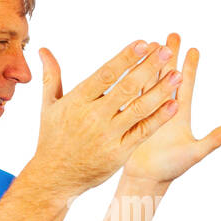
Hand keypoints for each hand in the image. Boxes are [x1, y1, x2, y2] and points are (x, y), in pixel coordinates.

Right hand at [27, 40, 184, 198]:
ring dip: (161, 90)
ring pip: (139, 108)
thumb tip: (43, 50)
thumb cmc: (52, 138)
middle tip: (167, 50)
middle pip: (127, 87)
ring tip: (177, 74)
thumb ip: (51, 76)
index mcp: (77, 101)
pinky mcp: (119, 152)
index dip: (126, 58)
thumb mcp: (49, 106)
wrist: (55, 177)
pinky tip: (174, 104)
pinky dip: (159, 118)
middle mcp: (94, 116)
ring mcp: (108, 135)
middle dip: (149, 67)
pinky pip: (143, 131)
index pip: (106, 74)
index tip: (144, 43)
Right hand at [122, 33, 220, 183]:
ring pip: (150, 80)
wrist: (146, 179)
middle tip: (172, 34)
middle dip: (170, 55)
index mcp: (180, 115)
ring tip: (151, 43)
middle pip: (168, 76)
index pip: (186, 85)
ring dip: (151, 62)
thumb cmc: (171, 169)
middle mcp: (164, 109)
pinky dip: (132, 78)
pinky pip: (132, 93)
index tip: (193, 49)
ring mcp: (148, 111)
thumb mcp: (195, 153)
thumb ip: (213, 140)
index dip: (189, 67)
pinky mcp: (132, 116)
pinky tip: (129, 64)